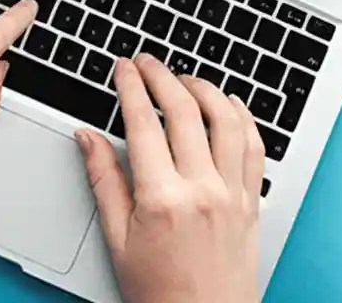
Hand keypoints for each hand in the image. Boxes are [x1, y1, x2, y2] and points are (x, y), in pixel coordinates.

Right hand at [75, 55, 263, 302]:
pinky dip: (242, 118)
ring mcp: (232, 194)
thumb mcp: (117, 238)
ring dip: (204, 89)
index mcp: (162, 198)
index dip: (131, 87)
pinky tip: (229, 105)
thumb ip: (103, 180)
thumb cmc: (160, 292)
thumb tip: (87, 138)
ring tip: (184, 79)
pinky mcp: (252, 202)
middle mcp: (202, 190)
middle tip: (146, 62)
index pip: (143, 123)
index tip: (123, 69)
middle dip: (162, 76)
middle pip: (184, 111)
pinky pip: (254, 147)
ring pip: (226, 120)